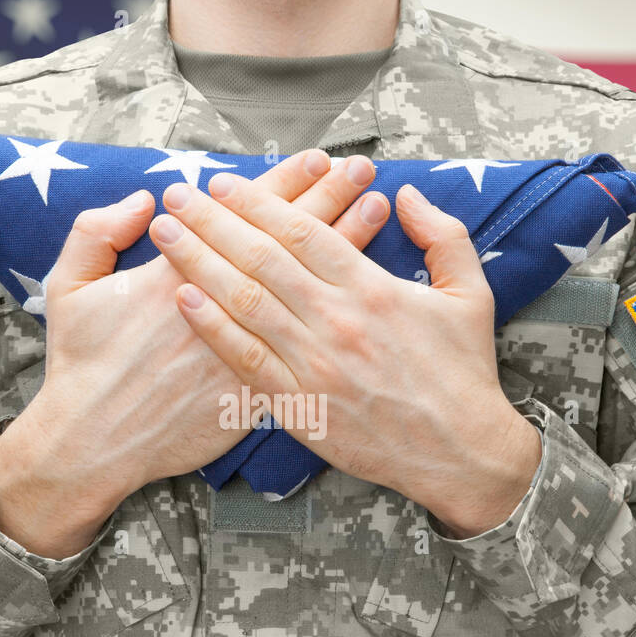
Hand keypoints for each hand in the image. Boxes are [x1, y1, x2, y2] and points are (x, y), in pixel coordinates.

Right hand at [0, 150, 390, 557]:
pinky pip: (312, 342)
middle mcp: (224, 304)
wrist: (97, 441)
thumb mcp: (70, 286)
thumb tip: (142, 199)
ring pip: (309, 285)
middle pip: (289, 240)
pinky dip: (338, 310)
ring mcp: (247, 348)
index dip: (283, 183)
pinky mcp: (260, 388)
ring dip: (345, 242)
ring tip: (377, 205)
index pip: (246, 215)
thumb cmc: (81, 364)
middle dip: (329, 198)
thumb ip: (97, 232)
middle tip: (361, 167)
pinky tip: (367, 286)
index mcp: (180, 272)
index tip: (316, 158)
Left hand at [152, 174, 541, 537]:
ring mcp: (315, 364)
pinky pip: (245, 360)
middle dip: (211, 221)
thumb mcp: (471, 292)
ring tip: (165, 233)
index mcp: (374, 289)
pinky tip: (184, 299)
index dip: (257, 202)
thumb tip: (406, 193)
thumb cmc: (465, 372)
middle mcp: (338, 320)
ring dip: (199, 262)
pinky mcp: (301, 405)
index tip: (221, 183)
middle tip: (177, 194)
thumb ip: (442, 235)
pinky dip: (212, 327)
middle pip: (261, 258)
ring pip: (245, 301)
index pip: (302, 232)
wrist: (460, 453)